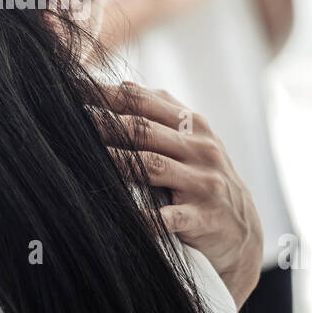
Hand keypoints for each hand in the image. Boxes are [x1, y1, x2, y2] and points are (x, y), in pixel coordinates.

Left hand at [92, 82, 262, 307]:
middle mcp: (200, 149)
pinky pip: (168, 216)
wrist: (242, 228)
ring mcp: (203, 182)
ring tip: (85, 156)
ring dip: (116, 161)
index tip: (73, 88)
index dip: (106, 93)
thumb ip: (163, 113)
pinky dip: (144, 216)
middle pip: (143, 130)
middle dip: (103, 123)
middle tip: (68, 118)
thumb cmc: (205, 177)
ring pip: (152, 166)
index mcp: (193, 125)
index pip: (144, 102)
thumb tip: (123, 84)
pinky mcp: (203, 216)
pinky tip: (122, 214)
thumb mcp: (193, 140)